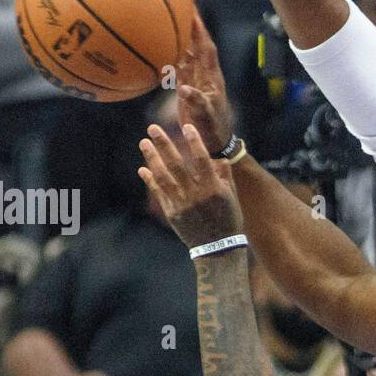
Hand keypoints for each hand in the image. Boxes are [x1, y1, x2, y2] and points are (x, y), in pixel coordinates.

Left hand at [139, 121, 243, 248]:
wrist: (217, 249)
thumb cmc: (229, 220)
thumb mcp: (232, 198)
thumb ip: (224, 176)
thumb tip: (217, 158)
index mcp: (213, 188)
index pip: (202, 159)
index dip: (194, 142)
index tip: (186, 126)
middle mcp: (195, 194)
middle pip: (176, 164)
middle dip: (164, 144)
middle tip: (153, 128)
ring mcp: (181, 203)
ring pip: (163, 176)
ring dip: (152, 158)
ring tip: (143, 142)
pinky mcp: (172, 213)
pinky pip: (158, 193)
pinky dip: (150, 180)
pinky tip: (143, 168)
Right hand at [176, 11, 233, 155]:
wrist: (214, 143)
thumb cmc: (213, 130)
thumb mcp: (206, 116)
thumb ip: (198, 102)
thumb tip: (185, 89)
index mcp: (211, 78)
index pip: (206, 48)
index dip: (200, 31)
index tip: (193, 12)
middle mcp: (204, 75)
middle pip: (197, 44)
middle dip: (191, 24)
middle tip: (183, 4)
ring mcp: (196, 80)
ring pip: (188, 53)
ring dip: (181, 36)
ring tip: (171, 17)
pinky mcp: (188, 88)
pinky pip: (179, 66)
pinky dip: (172, 55)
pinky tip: (162, 45)